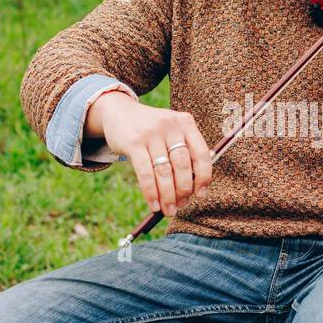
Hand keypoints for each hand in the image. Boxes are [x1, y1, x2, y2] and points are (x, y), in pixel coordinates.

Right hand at [94, 93, 211, 216]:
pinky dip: (151, 193)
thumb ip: (184, 151)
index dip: (203, 177)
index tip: (200, 193)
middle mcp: (170, 126)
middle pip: (183, 165)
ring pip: (164, 172)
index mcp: (185, 123)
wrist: (119, 112)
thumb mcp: (171, 131)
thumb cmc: (151, 129)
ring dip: (168, 196)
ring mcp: (151, 133)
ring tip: (169, 210)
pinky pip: (145, 173)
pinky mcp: (133, 142)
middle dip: (183, 190)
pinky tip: (154, 204)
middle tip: (181, 205)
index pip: (201, 154)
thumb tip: (193, 187)